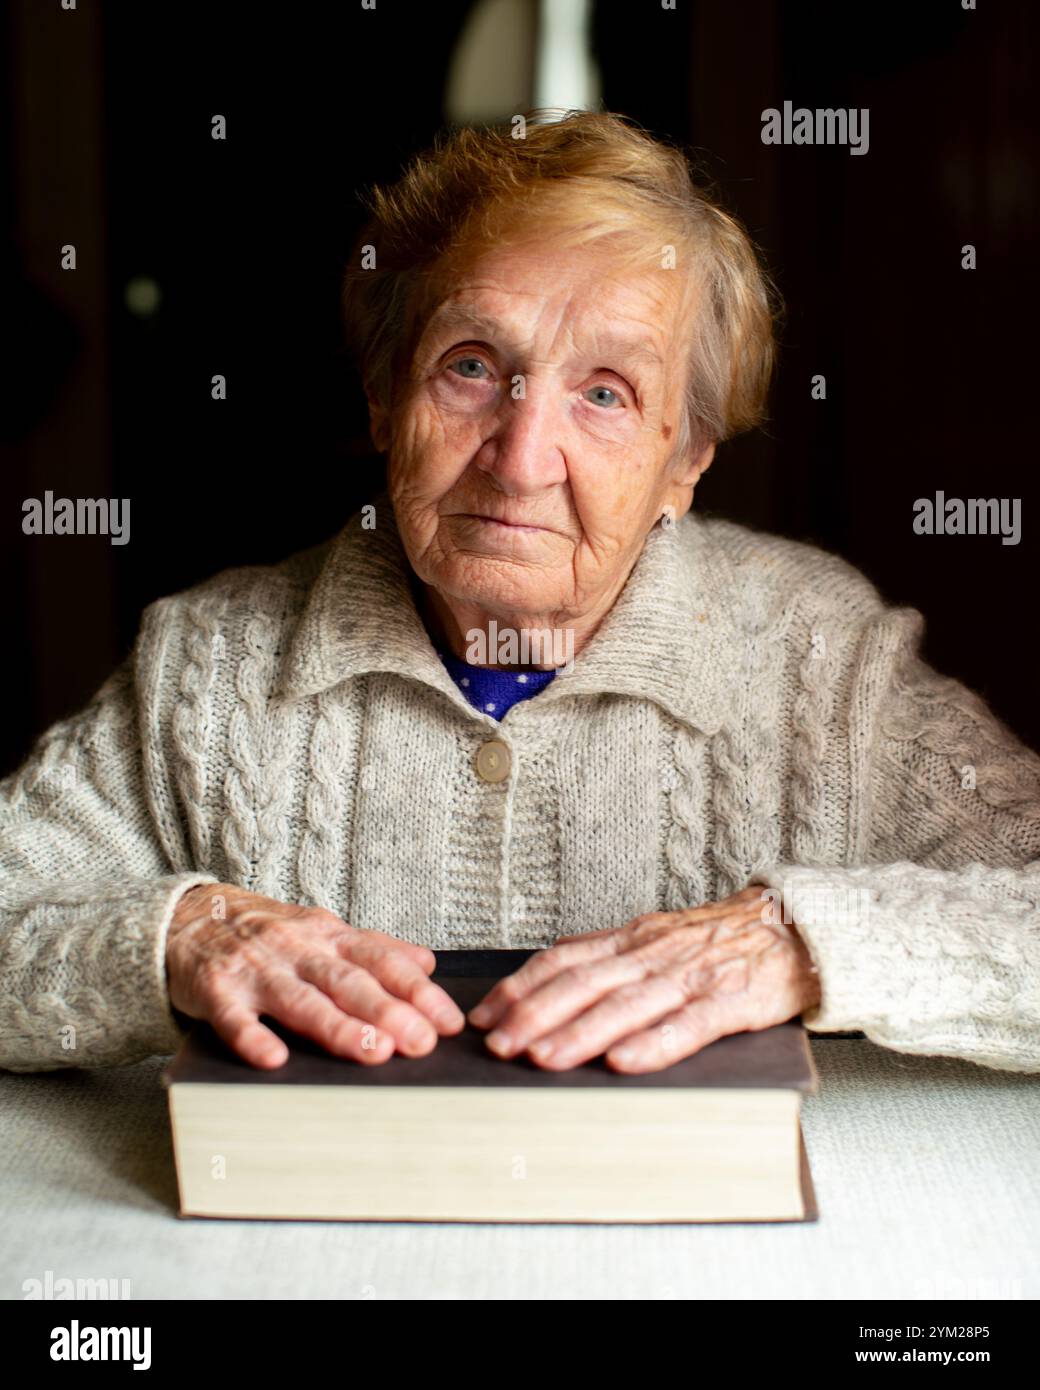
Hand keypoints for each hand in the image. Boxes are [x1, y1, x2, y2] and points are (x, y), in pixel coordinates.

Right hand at [166, 883, 464, 1068]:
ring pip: (302, 1000)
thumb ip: (373, 948)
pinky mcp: (217, 991)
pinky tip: (274, 1059)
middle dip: (388, 1011)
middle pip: (348, 981)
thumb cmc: (267, 932)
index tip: (448, 1021)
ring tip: (372, 1051)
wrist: (190, 916)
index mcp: (328, 935)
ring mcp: (257, 970)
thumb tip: (427, 963)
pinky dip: (252, 1038)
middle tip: (421, 1042)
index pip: (381, 961)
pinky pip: (235, 1017)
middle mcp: (297, 949)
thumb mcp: (322, 930)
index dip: (417, 991)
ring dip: (338, 1026)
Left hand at [467, 885, 820, 1072]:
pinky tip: (621, 1063)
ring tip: (542, 1059)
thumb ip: (610, 955)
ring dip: (578, 1034)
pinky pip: (686, 1025)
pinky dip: (651, 1044)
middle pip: (583, 983)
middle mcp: (654, 954)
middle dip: (534, 1015)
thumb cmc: (721, 940)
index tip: (484, 1015)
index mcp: (633, 939)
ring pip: (624, 1005)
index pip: (563, 960)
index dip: (520, 987)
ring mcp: (691, 976)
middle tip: (498, 1045)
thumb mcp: (657, 936)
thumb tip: (550, 973)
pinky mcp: (730, 1001)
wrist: (794, 927)